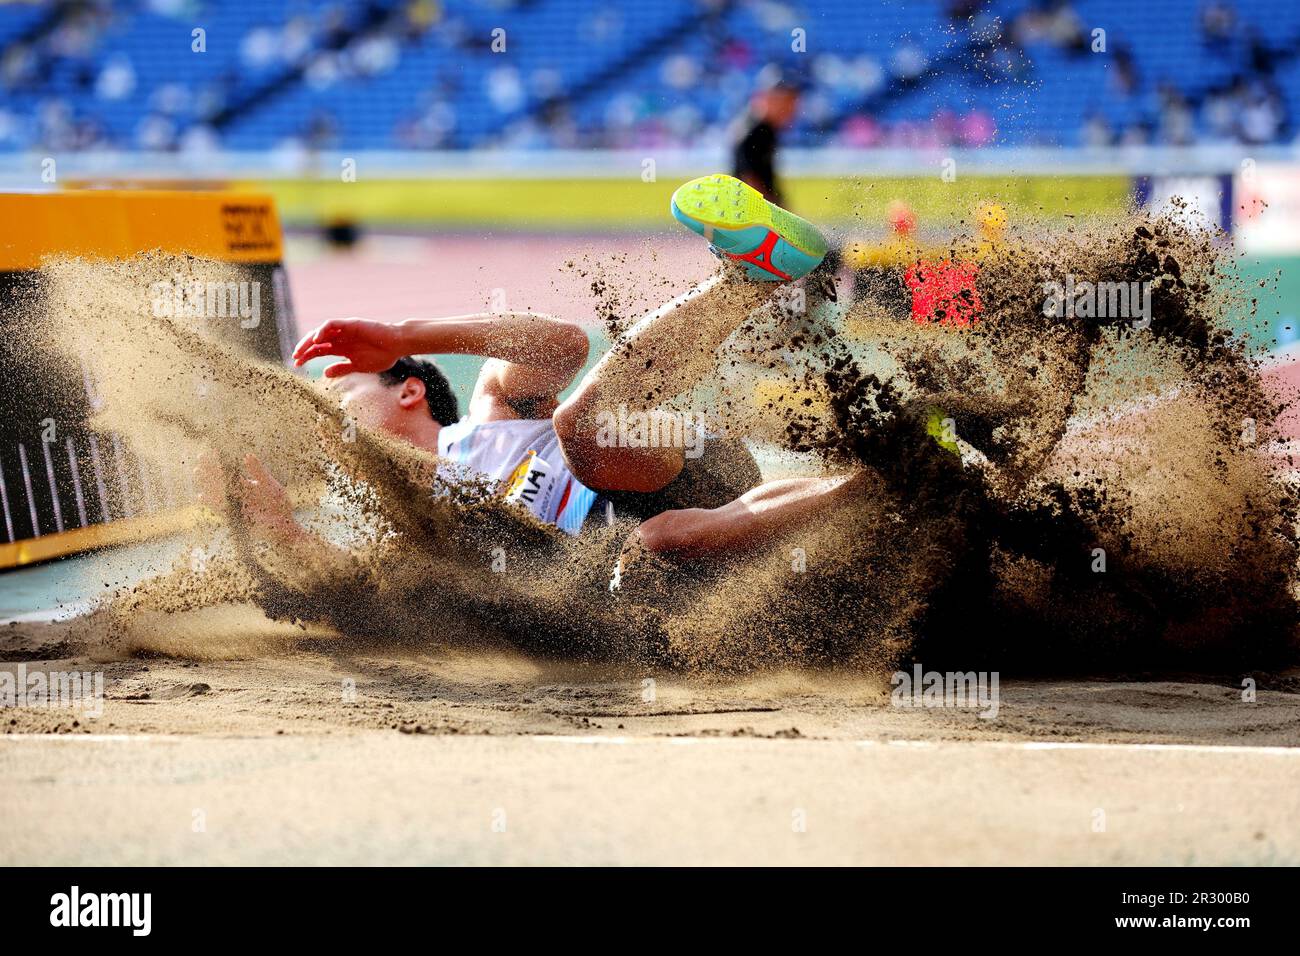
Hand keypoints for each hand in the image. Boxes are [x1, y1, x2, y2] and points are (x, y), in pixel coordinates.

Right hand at [194, 452, 302, 544]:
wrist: (284, 526)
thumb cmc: (279, 504)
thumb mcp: (269, 485)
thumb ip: (258, 472)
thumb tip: (247, 455)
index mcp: (246, 485)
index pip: (231, 471)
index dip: (221, 462)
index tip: (210, 451)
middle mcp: (238, 494)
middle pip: (221, 481)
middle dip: (210, 470)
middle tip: (199, 458)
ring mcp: (235, 505)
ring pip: (218, 492)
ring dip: (207, 483)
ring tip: (197, 472)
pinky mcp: (233, 517)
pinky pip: (220, 509)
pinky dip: (211, 503)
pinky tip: (200, 495)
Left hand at [292, 317, 407, 377]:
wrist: (397, 346)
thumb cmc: (382, 356)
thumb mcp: (359, 366)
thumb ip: (342, 368)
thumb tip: (325, 373)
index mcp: (341, 348)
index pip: (319, 351)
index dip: (307, 356)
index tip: (297, 365)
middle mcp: (340, 338)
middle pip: (316, 341)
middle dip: (304, 349)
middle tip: (296, 358)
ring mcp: (344, 330)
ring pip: (320, 332)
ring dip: (309, 340)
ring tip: (301, 350)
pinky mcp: (350, 324)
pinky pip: (332, 324)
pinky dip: (322, 330)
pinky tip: (317, 340)